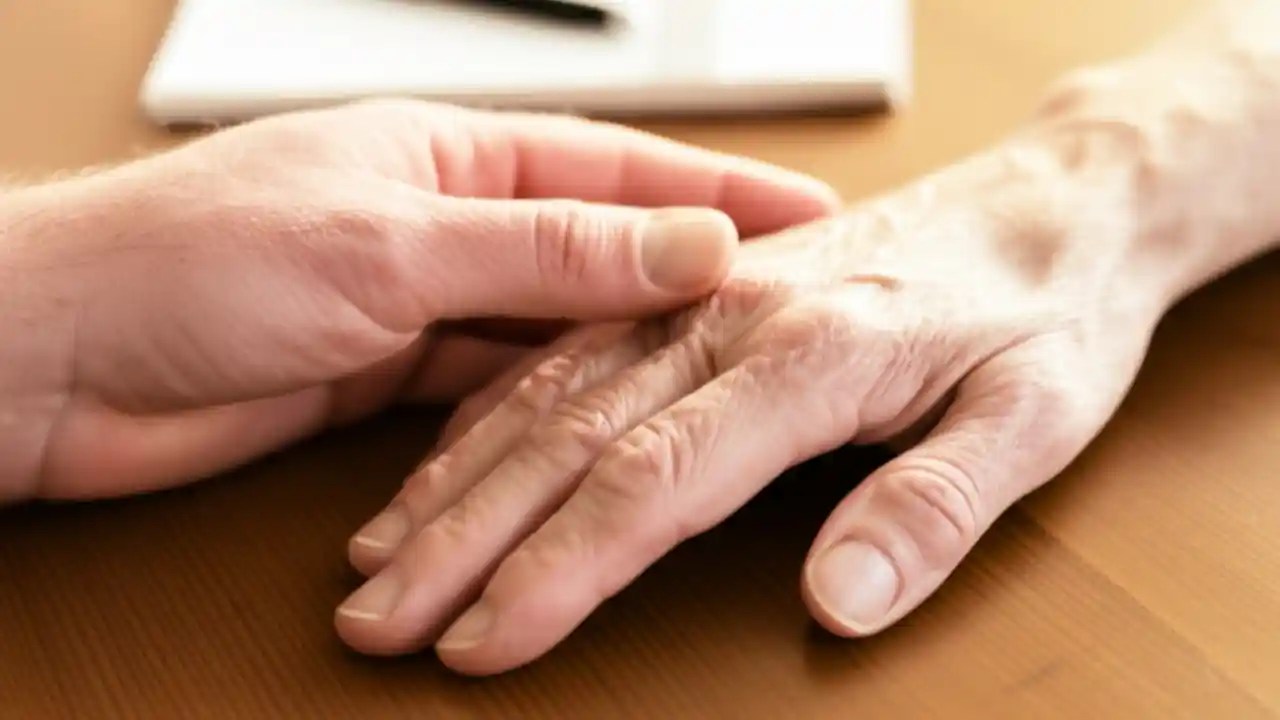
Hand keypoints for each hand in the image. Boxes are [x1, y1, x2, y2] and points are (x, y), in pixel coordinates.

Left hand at [0, 99, 838, 500]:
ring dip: (620, 357)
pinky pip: (493, 391)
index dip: (721, 197)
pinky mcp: (385, 373)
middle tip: (784, 309)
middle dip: (688, 283)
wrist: (58, 358)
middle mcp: (446, 220)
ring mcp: (420, 300)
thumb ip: (544, 251)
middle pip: (597, 254)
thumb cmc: (190, 258)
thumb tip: (685, 247)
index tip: (807, 218)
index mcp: (454, 155)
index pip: (620, 171)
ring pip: (551, 332)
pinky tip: (598, 426)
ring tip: (712, 375)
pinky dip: (546, 411)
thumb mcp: (395, 245)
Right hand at [336, 135, 1174, 673]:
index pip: (651, 479)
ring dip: (455, 481)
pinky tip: (448, 463)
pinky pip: (567, 353)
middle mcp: (731, 319)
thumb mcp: (1033, 415)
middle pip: (567, 441)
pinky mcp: (695, 298)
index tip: (488, 641)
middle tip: (381, 620)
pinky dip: (492, 416)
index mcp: (808, 351)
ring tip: (381, 557)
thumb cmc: (1045, 308)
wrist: (1054, 203)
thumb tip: (843, 603)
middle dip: (463, 542)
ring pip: (545, 394)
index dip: (558, 571)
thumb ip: (932, 507)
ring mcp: (703, 303)